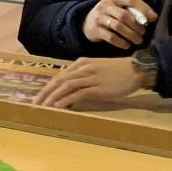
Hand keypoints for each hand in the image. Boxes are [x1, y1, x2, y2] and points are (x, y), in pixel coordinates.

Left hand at [33, 56, 154, 108]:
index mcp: (82, 63)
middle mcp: (83, 68)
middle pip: (58, 80)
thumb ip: (84, 76)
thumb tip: (72, 90)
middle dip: (45, 93)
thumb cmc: (119, 71)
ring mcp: (90, 78)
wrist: (136, 70)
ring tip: (43, 107)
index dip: (48, 87)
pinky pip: (77, 94)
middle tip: (35, 104)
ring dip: (52, 97)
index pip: (60, 75)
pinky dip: (65, 100)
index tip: (39, 97)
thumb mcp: (97, 69)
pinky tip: (58, 107)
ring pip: (65, 87)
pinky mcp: (97, 88)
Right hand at [81, 0, 157, 49]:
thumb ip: (132, 10)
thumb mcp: (118, 7)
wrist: (86, 22)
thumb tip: (152, 17)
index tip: (153, 18)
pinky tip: (127, 45)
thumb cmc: (108, 14)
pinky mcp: (95, 29)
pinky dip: (121, 42)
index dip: (143, 8)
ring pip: (118, 26)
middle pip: (124, 15)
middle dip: (137, 26)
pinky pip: (110, 37)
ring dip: (131, 35)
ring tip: (138, 40)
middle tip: (143, 33)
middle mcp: (105, 5)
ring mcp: (99, 17)